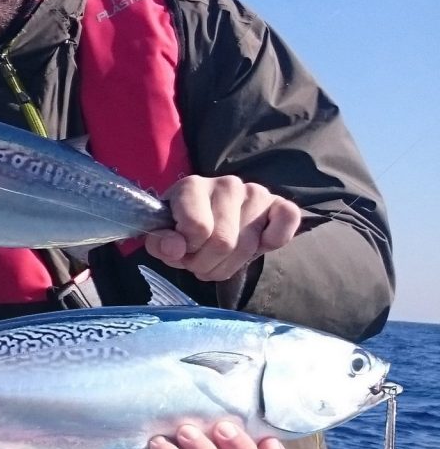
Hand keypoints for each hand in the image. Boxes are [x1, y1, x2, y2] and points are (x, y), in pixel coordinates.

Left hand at [145, 175, 300, 280]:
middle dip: (207, 264)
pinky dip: (273, 241)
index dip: (187, 251)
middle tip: (198, 263)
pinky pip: (288, 219)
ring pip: (248, 246)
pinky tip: (257, 244)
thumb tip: (174, 248)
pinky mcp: (279, 203)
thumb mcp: (162, 236)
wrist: (209, 217)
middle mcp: (226, 184)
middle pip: (223, 242)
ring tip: (217, 259)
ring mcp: (255, 192)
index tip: (181, 251)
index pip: (196, 227)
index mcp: (192, 186)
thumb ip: (160, 243)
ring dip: (230, 265)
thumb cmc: (182, 227)